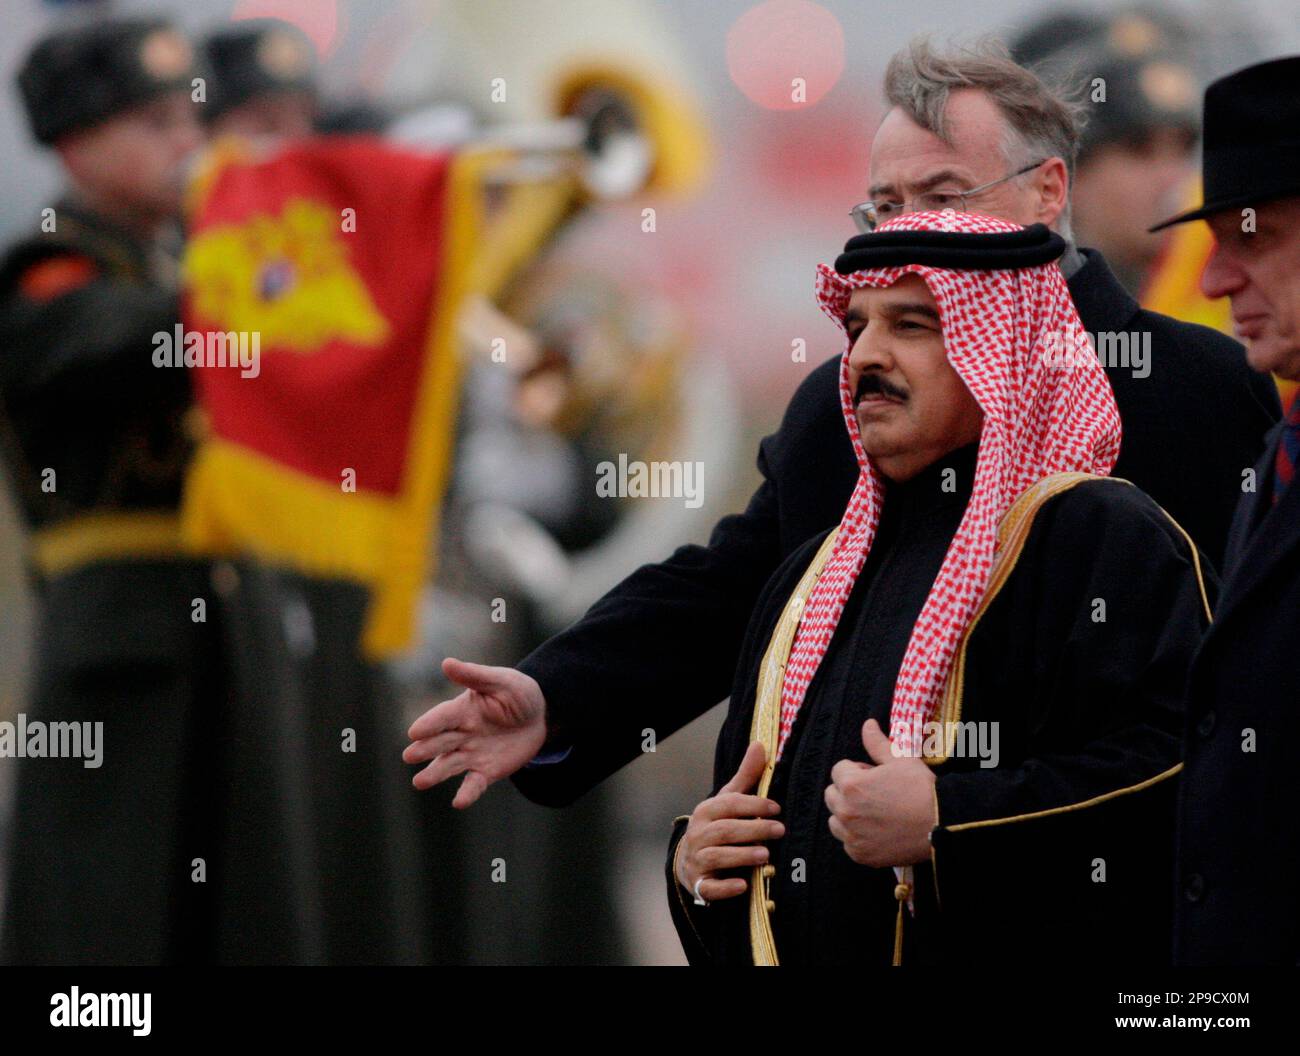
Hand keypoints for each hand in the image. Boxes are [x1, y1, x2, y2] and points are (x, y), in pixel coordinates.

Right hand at [403, 657, 547, 807]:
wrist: (540, 717)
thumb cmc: (517, 694)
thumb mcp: (501, 681)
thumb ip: (475, 675)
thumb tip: (446, 663)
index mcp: (462, 710)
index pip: (442, 717)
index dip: (430, 724)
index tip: (414, 732)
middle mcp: (461, 733)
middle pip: (440, 742)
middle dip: (425, 749)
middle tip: (410, 755)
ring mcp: (472, 754)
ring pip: (449, 765)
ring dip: (435, 774)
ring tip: (419, 782)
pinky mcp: (486, 771)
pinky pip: (474, 784)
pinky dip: (467, 793)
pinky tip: (459, 802)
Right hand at [676, 741, 784, 902]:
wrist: (689, 860)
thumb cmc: (716, 826)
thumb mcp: (727, 801)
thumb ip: (745, 776)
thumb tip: (760, 744)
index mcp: (706, 811)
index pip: (728, 805)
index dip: (752, 805)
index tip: (776, 808)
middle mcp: (698, 834)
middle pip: (725, 830)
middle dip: (753, 829)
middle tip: (779, 830)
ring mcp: (697, 860)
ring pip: (717, 856)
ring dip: (742, 855)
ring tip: (766, 854)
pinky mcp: (699, 883)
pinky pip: (710, 887)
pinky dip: (726, 887)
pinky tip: (743, 885)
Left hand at [824, 718, 936, 867]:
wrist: (942, 824)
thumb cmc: (921, 789)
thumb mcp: (900, 760)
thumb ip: (877, 744)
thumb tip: (867, 725)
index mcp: (851, 785)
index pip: (838, 770)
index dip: (858, 770)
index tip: (876, 777)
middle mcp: (846, 811)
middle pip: (832, 795)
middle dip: (848, 791)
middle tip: (875, 794)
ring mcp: (852, 836)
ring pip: (836, 820)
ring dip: (848, 814)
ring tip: (874, 812)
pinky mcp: (861, 855)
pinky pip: (847, 842)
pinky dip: (857, 837)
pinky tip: (878, 830)